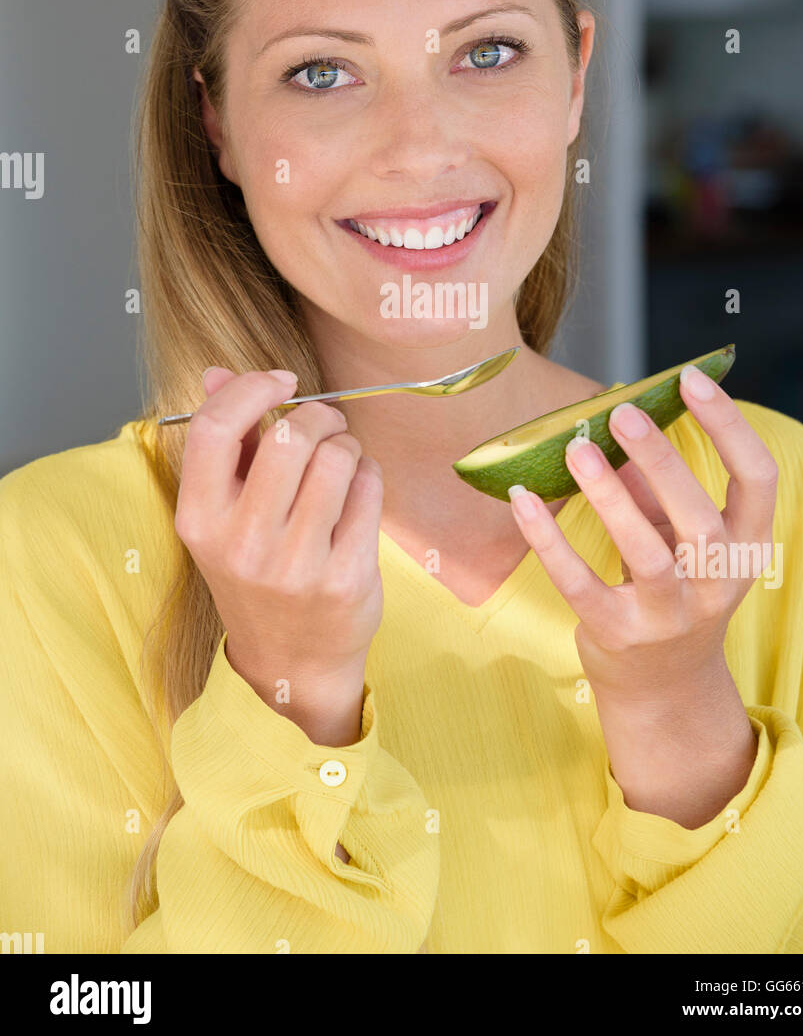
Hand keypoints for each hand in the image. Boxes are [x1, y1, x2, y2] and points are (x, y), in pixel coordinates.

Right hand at [174, 368, 384, 744]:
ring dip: (347, 445)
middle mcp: (242, 543)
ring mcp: (295, 565)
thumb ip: (224, 442)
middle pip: (287, 438)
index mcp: (200, 519)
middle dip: (317, 417)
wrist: (292, 662)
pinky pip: (368, 490)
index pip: (215, 429)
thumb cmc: (257, 572)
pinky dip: (368, 476)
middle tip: (325, 427)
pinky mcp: (345, 577)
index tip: (282, 382)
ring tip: (342, 460)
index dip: (252, 389)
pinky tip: (358, 490)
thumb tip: (219, 372)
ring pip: (336, 460)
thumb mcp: (223, 515)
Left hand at [509, 365, 776, 822]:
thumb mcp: (684, 541)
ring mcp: (669, 616)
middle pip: (701, 518)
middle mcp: (717, 584)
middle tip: (624, 412)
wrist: (663, 689)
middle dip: (662, 460)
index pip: (759, 478)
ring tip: (576, 448)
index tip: (691, 378)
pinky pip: (580, 583)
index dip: (729, 425)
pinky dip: (549, 540)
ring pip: (646, 553)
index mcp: (748, 547)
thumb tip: (622, 418)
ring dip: (611, 498)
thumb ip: (660, 488)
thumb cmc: (674, 591)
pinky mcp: (617, 634)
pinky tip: (522, 500)